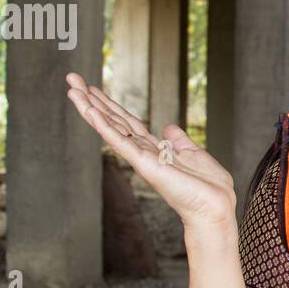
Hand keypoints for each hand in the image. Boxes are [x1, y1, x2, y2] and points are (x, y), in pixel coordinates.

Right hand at [64, 72, 237, 230]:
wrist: (215, 207)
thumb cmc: (208, 187)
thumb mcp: (194, 154)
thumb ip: (179, 141)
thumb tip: (168, 128)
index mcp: (155, 149)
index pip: (127, 122)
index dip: (110, 105)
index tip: (92, 88)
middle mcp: (143, 152)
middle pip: (113, 121)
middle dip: (92, 101)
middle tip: (72, 80)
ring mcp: (141, 158)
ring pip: (111, 128)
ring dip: (90, 109)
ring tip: (72, 89)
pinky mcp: (144, 164)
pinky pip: (120, 142)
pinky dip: (105, 126)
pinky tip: (90, 112)